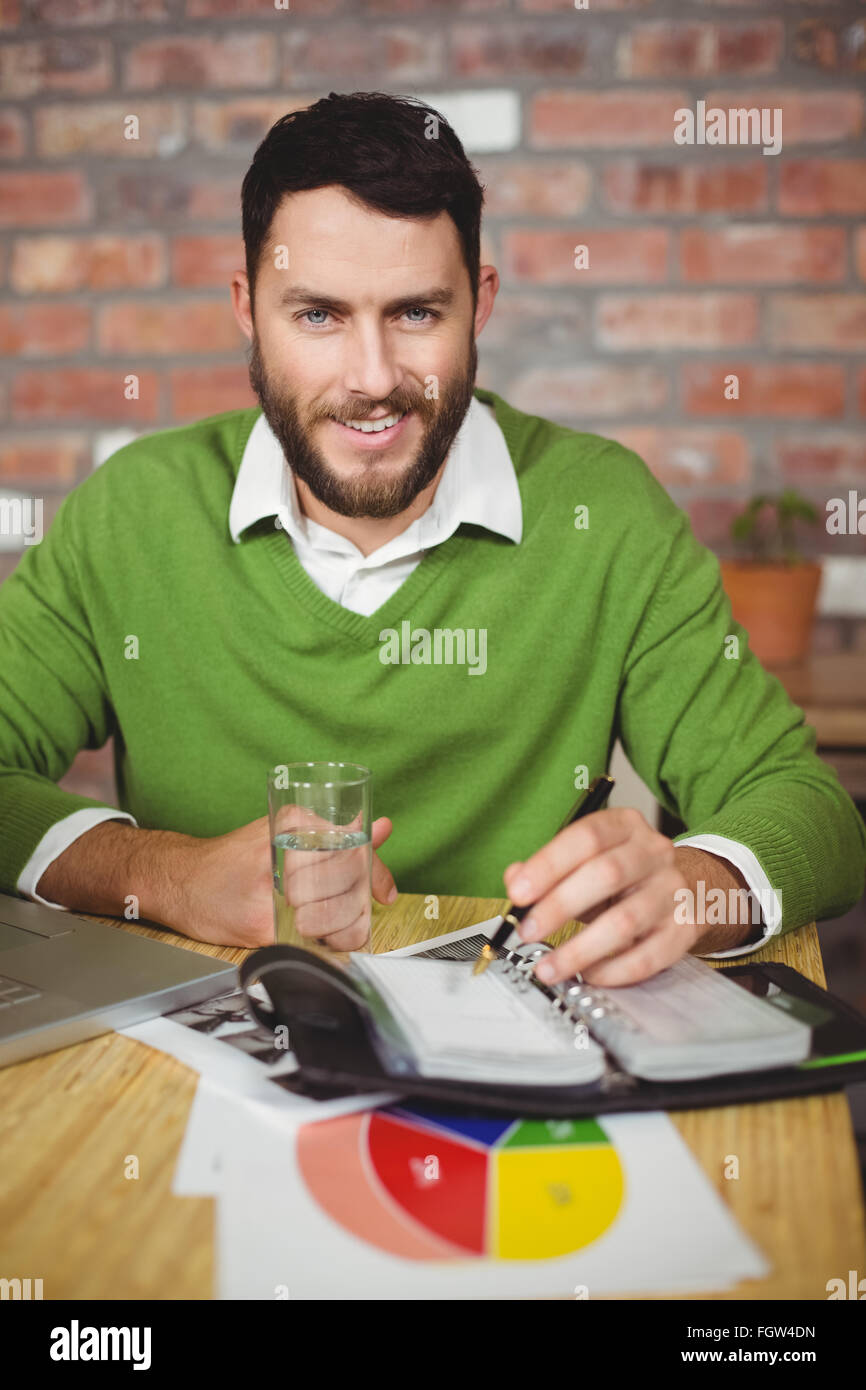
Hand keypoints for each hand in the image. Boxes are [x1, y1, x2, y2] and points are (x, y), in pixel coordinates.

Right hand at [165, 813, 396, 951]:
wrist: (182, 880)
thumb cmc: (234, 857)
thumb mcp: (283, 830)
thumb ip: (333, 832)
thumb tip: (381, 828)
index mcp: (292, 823)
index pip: (353, 849)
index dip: (376, 874)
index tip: (384, 893)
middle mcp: (282, 852)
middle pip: (347, 883)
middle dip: (358, 904)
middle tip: (354, 911)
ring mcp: (271, 890)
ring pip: (334, 914)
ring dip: (342, 927)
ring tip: (333, 926)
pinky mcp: (262, 924)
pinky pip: (309, 940)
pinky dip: (322, 944)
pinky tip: (314, 938)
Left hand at [502, 807, 693, 986]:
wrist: (690, 887)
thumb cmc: (626, 876)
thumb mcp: (587, 861)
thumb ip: (548, 869)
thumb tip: (515, 880)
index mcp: (626, 826)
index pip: (587, 837)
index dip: (548, 865)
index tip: (518, 893)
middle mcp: (654, 853)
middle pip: (607, 874)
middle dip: (559, 906)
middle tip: (528, 931)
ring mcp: (673, 891)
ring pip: (626, 921)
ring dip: (580, 949)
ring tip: (550, 967)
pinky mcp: (685, 929)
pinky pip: (648, 956)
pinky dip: (614, 970)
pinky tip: (589, 974)